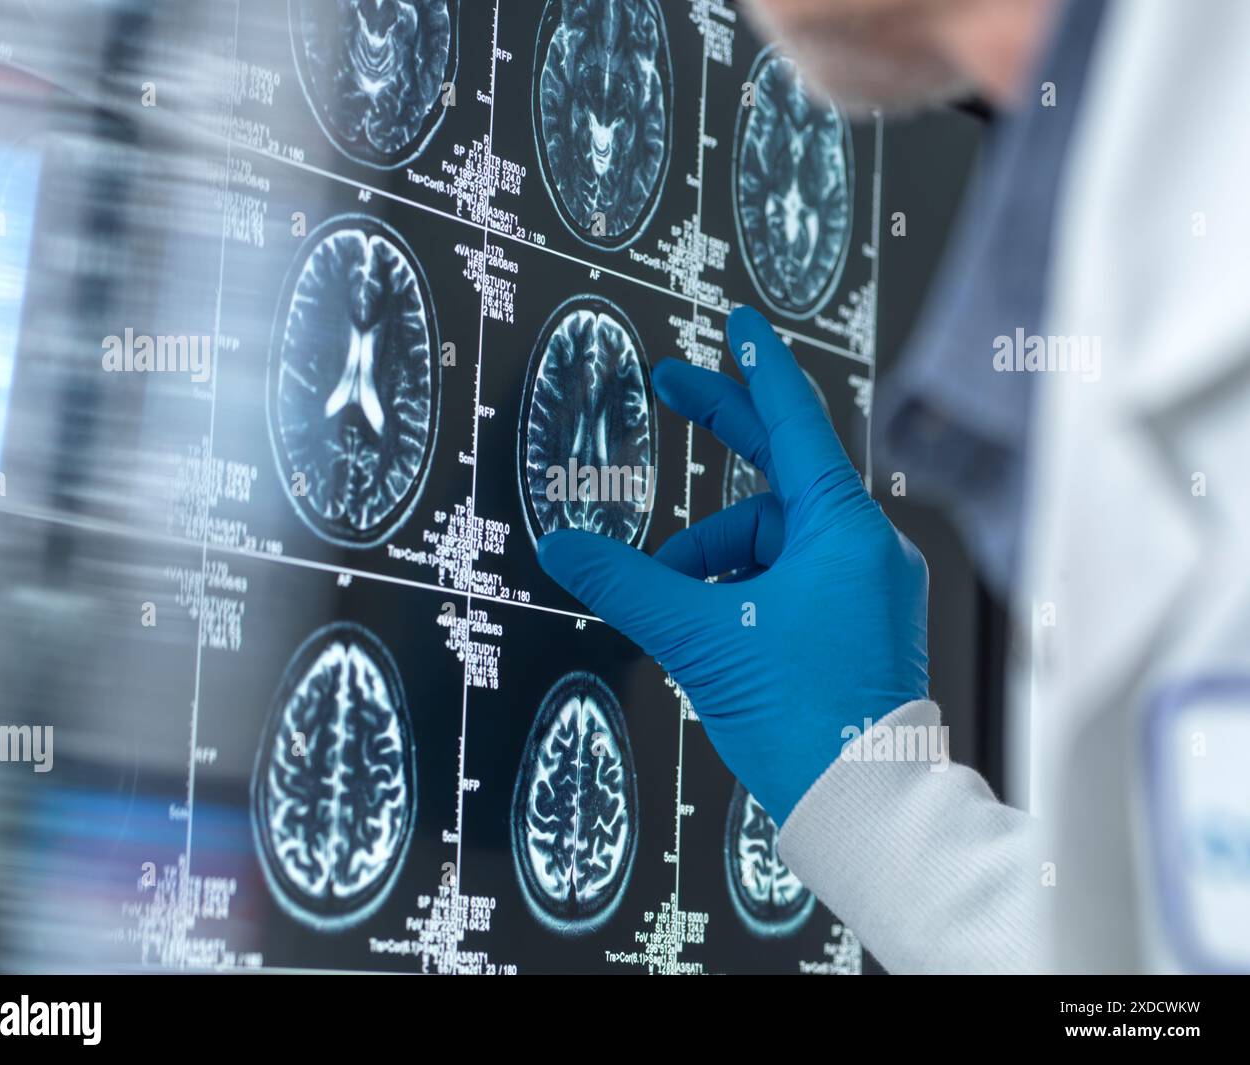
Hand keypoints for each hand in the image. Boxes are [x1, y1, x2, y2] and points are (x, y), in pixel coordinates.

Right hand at [536, 305, 929, 824]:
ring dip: (713, 560)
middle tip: (670, 387)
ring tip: (675, 608)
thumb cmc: (803, 717)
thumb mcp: (701, 639)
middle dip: (723, 435)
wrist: (865, 806)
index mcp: (843, 530)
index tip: (740, 323)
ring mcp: (867, 588)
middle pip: (780, 470)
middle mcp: (865, 548)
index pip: (794, 422)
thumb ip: (627, 585)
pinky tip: (709, 630)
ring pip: (773, 541)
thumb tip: (563, 548)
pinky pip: (789, 579)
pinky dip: (741, 590)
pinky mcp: (860, 625)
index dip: (756, 367)